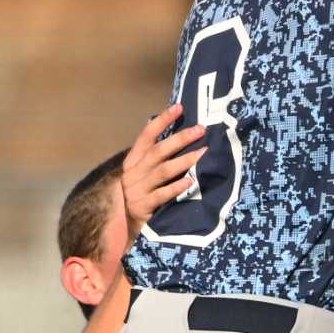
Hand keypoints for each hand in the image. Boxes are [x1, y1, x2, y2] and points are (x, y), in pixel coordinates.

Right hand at [121, 105, 205, 232]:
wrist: (130, 225)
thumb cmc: (146, 194)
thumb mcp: (147, 173)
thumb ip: (160, 157)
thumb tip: (185, 133)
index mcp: (134, 161)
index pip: (146, 136)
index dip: (162, 121)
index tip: (179, 107)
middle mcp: (133, 173)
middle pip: (158, 151)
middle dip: (180, 139)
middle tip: (201, 130)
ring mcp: (137, 190)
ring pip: (163, 172)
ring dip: (185, 161)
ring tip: (204, 153)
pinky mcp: (143, 207)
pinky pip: (162, 195)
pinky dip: (177, 187)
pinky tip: (191, 181)